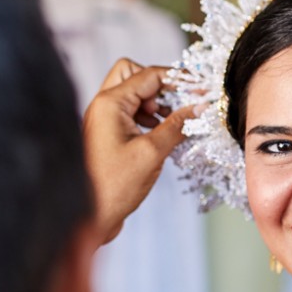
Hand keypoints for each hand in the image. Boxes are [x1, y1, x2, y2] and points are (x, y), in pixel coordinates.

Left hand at [82, 59, 198, 243]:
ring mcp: (103, 119)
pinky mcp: (107, 134)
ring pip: (133, 94)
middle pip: (134, 74)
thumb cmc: (114, 186)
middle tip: (178, 105)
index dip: (179, 80)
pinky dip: (148, 117)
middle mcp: (103, 105)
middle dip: (161, 85)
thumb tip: (199, 108)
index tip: (202, 90)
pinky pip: (130, 112)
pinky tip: (161, 135)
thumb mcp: (152, 152)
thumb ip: (177, 125)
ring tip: (173, 123)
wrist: (90, 217)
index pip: (149, 75)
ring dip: (156, 102)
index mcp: (110, 103)